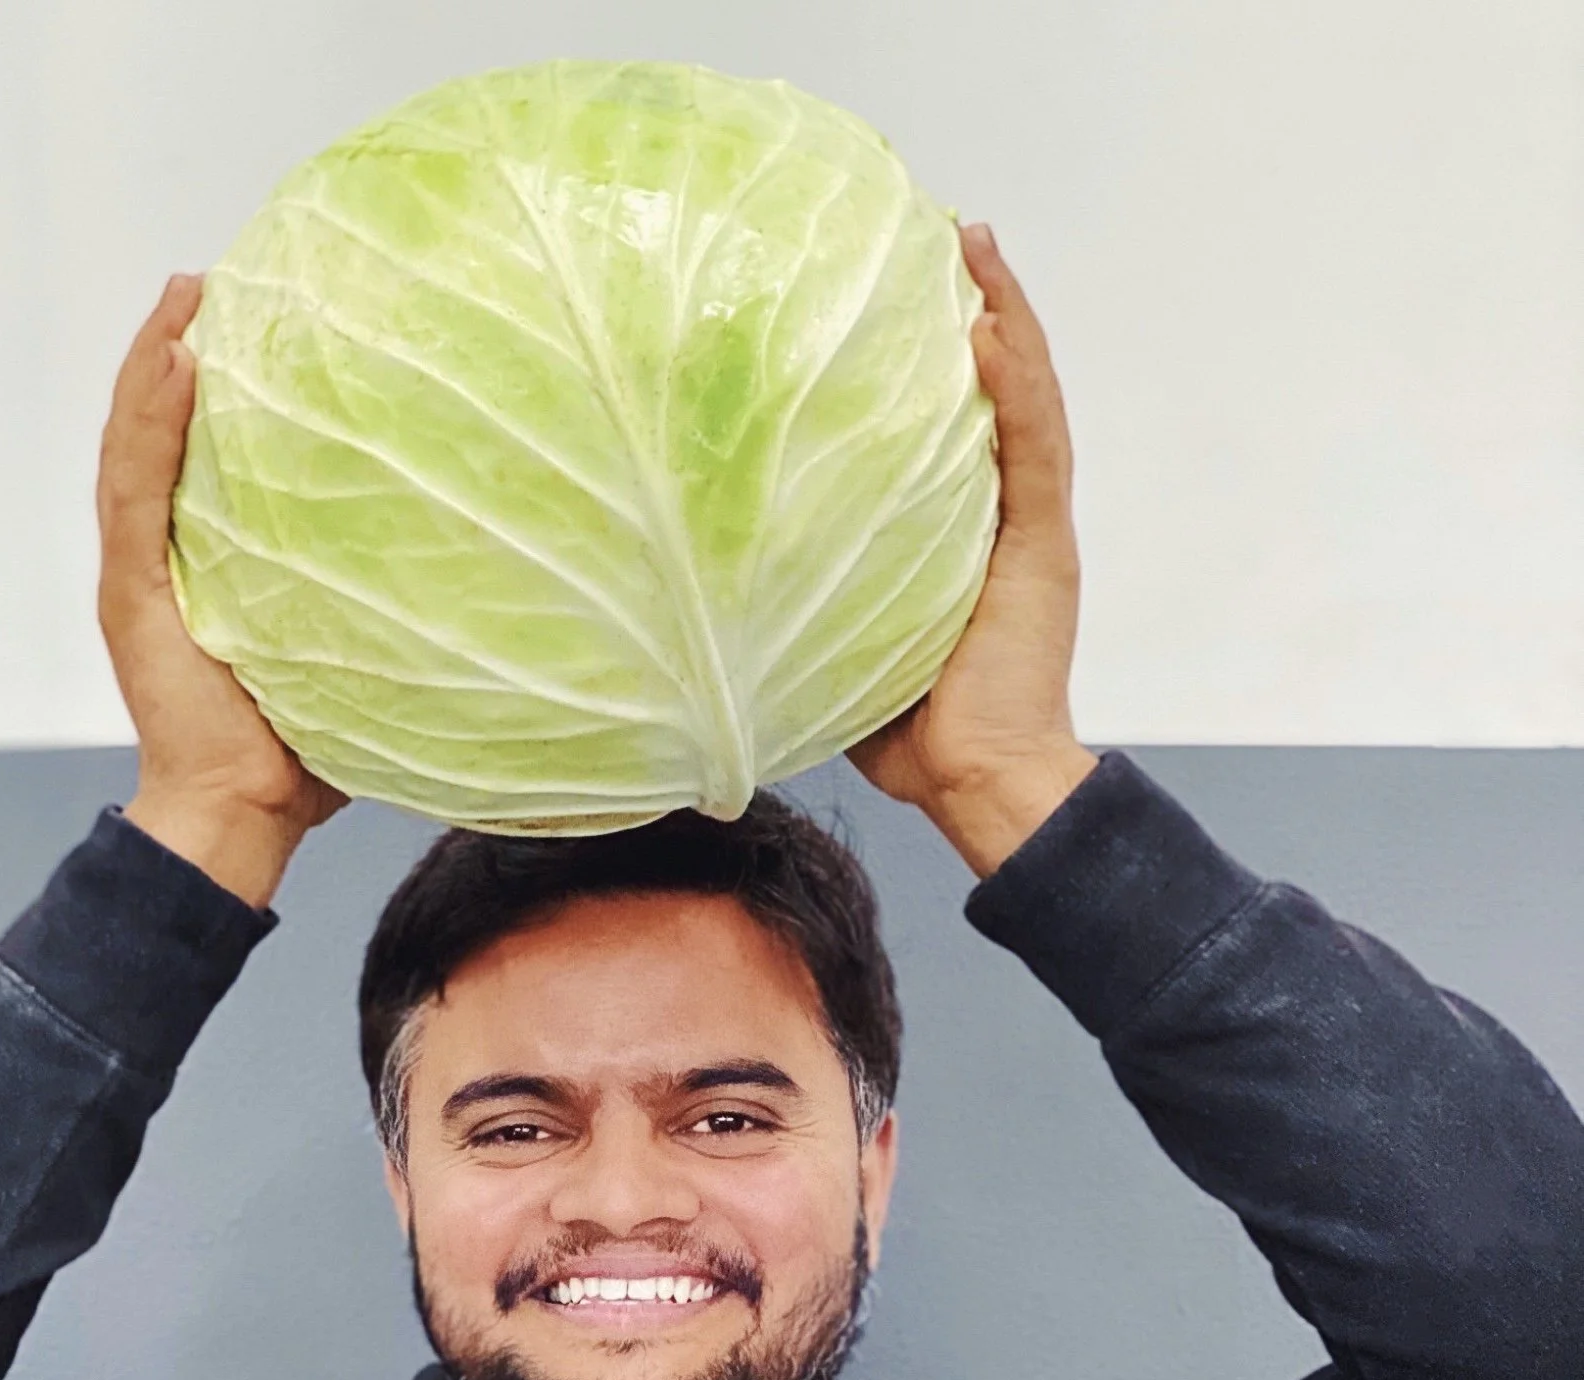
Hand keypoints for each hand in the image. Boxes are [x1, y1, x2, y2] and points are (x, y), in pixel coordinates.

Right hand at [99, 273, 345, 906]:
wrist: (244, 818)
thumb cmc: (304, 759)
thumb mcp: (354, 661)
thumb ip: (386, 615)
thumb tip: (486, 586)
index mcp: (204, 572)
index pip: (199, 464)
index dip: (213, 395)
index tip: (253, 324)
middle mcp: (162, 562)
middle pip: (155, 434)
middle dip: (174, 351)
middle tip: (208, 280)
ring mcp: (139, 574)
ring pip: (132, 445)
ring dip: (153, 364)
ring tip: (185, 294)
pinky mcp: (131, 593)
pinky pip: (135, 489)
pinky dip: (151, 421)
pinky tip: (177, 361)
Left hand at [849, 224, 1095, 876]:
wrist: (973, 782)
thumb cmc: (910, 731)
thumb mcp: (835, 644)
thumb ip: (796, 600)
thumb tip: (700, 584)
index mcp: (959, 533)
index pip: (948, 423)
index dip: (925, 355)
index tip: (878, 291)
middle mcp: (1001, 515)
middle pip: (995, 387)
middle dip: (971, 305)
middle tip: (938, 231)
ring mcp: (1029, 527)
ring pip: (1025, 395)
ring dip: (1004, 315)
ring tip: (974, 243)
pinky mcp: (1045, 546)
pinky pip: (1034, 448)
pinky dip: (1015, 385)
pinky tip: (987, 328)